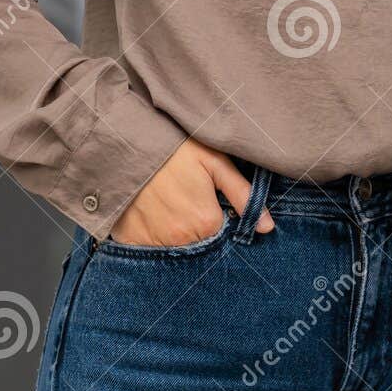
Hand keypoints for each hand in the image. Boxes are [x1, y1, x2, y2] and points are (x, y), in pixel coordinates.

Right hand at [111, 139, 274, 245]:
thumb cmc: (173, 148)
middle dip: (199, 232)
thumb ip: (243, 195)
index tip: (209, 205)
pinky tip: (149, 216)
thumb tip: (268, 227)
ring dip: (175, 236)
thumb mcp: (214, 162)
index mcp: (206, 222)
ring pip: (174, 249)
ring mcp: (154, 243)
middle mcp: (182, 239)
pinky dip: (150, 238)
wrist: (123, 140)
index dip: (220, 222)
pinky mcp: (130, 241)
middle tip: (186, 203)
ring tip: (167, 206)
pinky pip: (146, 250)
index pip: (224, 238)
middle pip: (200, 247)